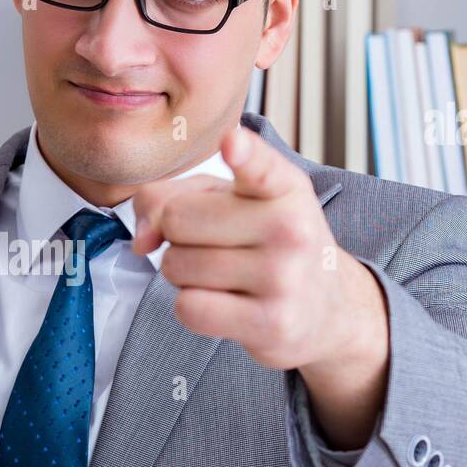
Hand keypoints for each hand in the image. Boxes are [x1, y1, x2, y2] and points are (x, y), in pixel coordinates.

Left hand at [131, 124, 389, 447]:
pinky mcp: (270, 323)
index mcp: (283, 187)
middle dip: (178, 235)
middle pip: (176, 219)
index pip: (260, 166)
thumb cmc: (262, 242)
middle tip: (216, 244)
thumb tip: (142, 241)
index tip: (233, 142)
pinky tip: (225, 303)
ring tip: (224, 274)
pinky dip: (192, 307)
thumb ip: (168, 198)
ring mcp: (283, 277)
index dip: (243, 153)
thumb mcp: (227, 201)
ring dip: (184, 274)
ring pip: (176, 266)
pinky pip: (188, 308)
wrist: (323, 307)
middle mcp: (290, 228)